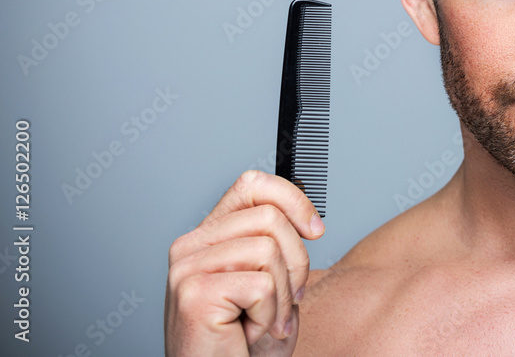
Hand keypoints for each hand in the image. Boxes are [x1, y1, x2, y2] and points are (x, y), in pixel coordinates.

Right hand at [164, 170, 325, 355]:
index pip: (252, 185)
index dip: (292, 199)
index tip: (315, 229)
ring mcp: (187, 269)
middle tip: (287, 298)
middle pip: (269, 217)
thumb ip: (275, 243)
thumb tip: (307, 219)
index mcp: (207, 237)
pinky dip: (269, 314)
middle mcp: (189, 247)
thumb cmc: (244, 343)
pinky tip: (249, 333)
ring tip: (264, 318)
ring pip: (268, 250)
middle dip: (296, 261)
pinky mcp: (195, 294)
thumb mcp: (269, 281)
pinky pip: (262, 285)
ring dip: (281, 294)